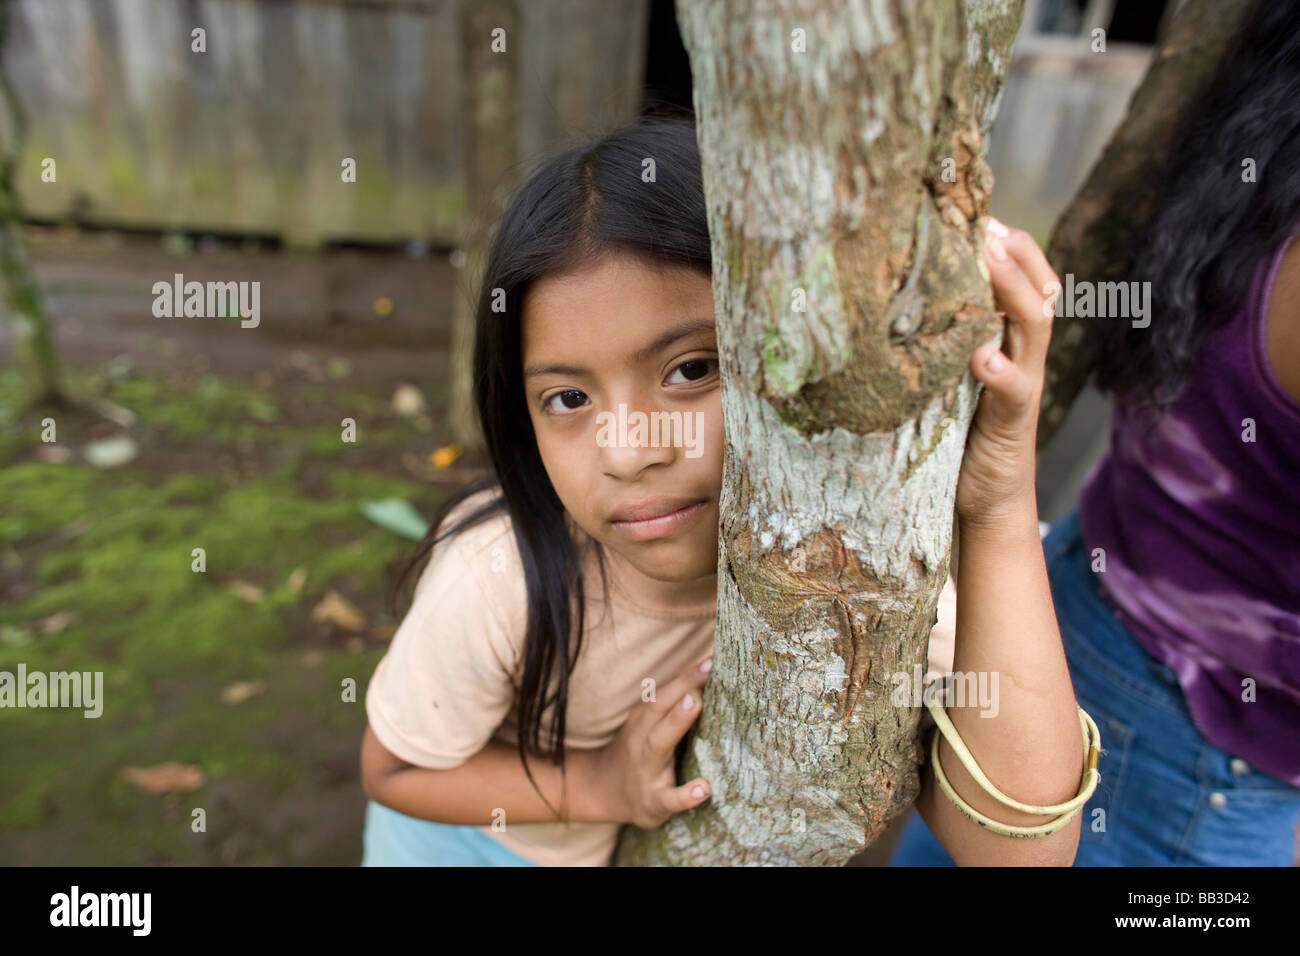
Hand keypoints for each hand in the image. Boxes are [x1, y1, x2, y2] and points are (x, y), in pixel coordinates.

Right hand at [586, 657, 713, 827]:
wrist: (602, 792)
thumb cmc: (637, 752)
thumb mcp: (647, 726)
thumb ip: (672, 706)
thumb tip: (711, 678)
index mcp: (643, 721)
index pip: (664, 693)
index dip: (687, 675)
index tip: (712, 658)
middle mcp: (641, 740)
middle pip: (658, 709)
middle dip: (680, 688)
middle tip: (706, 671)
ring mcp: (646, 770)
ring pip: (658, 744)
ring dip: (676, 722)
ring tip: (695, 703)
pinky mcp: (653, 802)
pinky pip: (668, 798)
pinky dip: (685, 795)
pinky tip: (703, 789)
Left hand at [955, 218, 1057, 522]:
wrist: (986, 499)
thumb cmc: (957, 433)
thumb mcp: (943, 376)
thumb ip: (936, 339)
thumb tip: (888, 297)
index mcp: (1006, 338)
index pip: (1023, 276)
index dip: (1005, 242)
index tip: (973, 210)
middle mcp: (1022, 354)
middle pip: (1039, 287)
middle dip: (1015, 252)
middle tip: (985, 221)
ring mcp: (1022, 384)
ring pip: (1034, 325)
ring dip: (1014, 290)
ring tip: (991, 259)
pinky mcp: (1014, 421)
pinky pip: (1015, 389)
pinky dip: (1002, 370)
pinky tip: (984, 356)